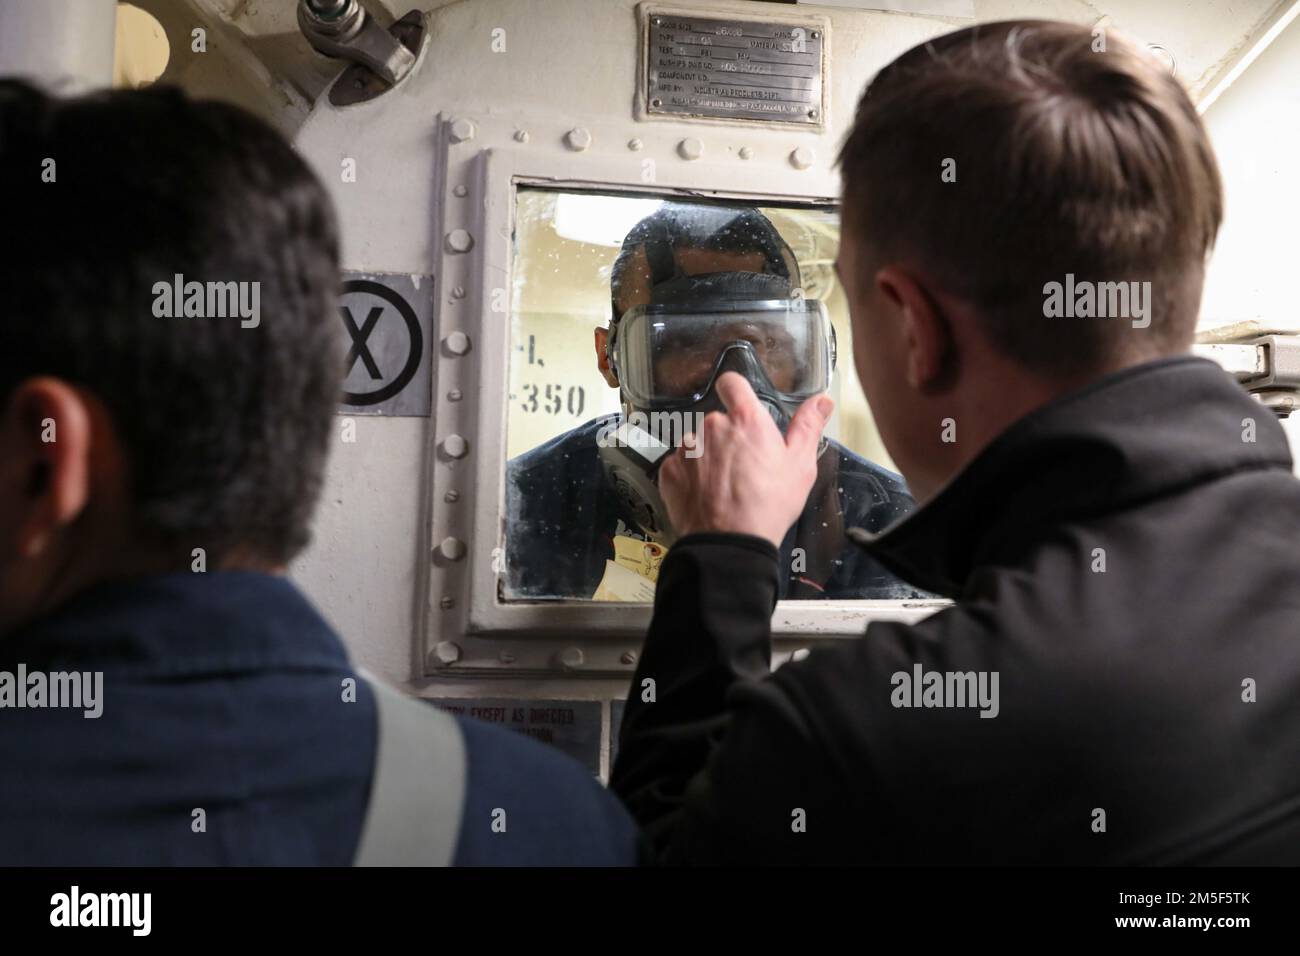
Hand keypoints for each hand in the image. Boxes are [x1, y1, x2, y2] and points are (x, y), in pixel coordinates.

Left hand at [658, 372, 834, 548]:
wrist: (729, 543)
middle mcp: (712, 427)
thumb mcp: (800, 465)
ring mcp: (687, 449)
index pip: (732, 383)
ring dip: (708, 457)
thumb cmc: (767, 505)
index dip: (735, 391)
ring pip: (698, 444)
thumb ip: (808, 427)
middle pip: (718, 421)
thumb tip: (822, 401)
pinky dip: (691, 476)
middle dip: (728, 438)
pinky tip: (706, 495)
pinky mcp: (669, 470)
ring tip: (724, 486)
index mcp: (745, 420)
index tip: (740, 403)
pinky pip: (680, 465)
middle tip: (744, 466)